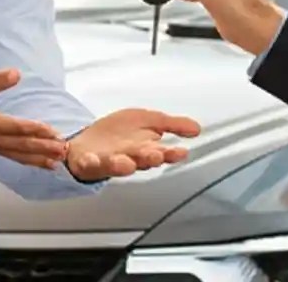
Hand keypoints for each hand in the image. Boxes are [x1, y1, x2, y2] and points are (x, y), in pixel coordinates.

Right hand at [0, 69, 67, 169]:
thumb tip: (16, 73)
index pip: (14, 127)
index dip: (34, 129)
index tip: (53, 131)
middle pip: (20, 145)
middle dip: (44, 148)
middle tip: (64, 150)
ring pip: (18, 154)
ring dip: (39, 158)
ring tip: (59, 161)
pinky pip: (13, 156)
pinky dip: (29, 161)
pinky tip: (42, 163)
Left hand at [66, 108, 201, 181]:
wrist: (89, 139)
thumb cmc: (121, 133)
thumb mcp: (150, 121)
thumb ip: (173, 125)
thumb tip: (197, 129)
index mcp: (146, 148)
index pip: (162, 152)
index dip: (170, 153)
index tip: (180, 152)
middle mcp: (130, 157)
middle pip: (141, 159)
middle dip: (149, 158)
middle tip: (156, 155)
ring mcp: (109, 161)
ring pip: (118, 165)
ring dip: (122, 165)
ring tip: (125, 162)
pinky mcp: (89, 162)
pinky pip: (90, 164)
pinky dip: (91, 162)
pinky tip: (92, 158)